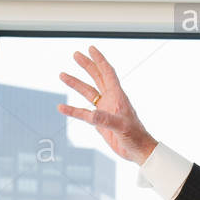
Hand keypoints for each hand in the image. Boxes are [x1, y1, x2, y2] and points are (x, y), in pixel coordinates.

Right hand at [58, 45, 156, 164]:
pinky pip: (83, 114)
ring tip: (63, 75)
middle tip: (75, 55)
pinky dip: (72, 110)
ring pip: (88, 93)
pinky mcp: (99, 122)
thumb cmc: (135, 137)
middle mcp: (111, 100)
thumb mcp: (121, 127)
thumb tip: (91, 115)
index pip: (108, 73)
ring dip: (76, 84)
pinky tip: (62, 108)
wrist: (138, 151)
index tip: (91, 48)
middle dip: (86, 65)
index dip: (99, 60)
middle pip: (97, 77)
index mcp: (118, 96)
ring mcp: (104, 110)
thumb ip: (105, 120)